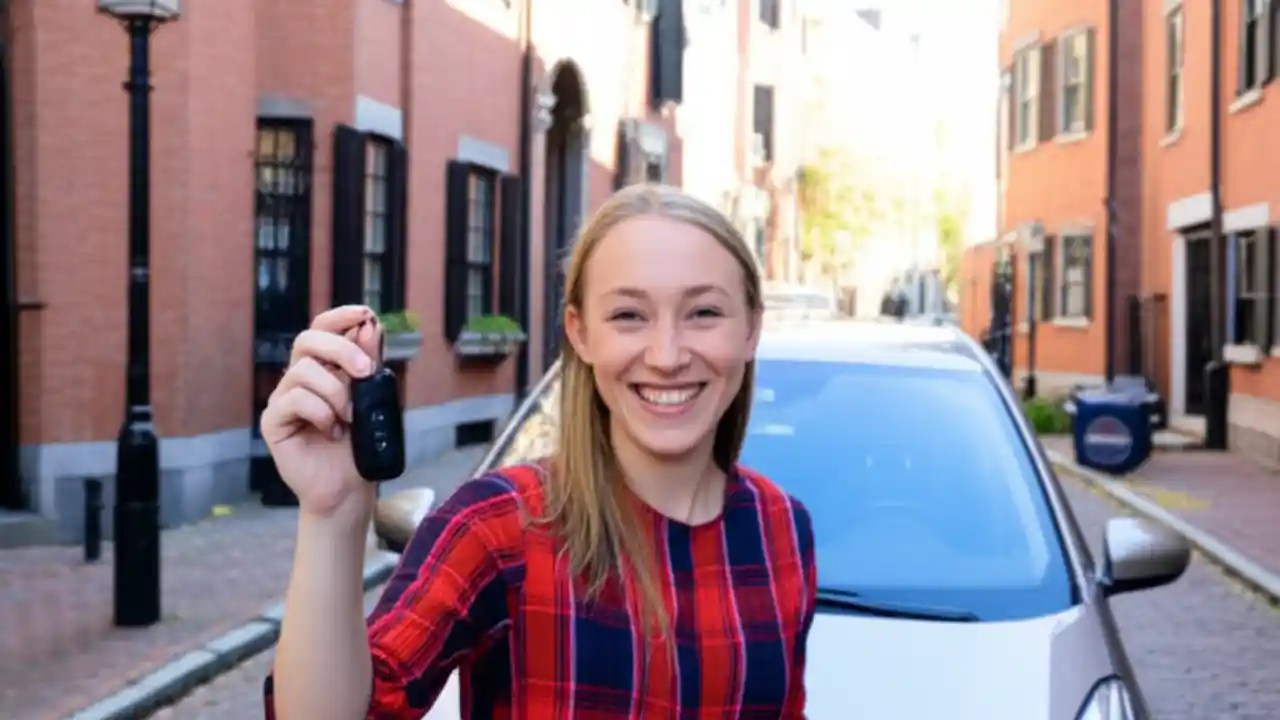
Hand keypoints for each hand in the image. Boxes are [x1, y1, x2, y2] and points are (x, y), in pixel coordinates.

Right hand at [260, 305, 382, 519]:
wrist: (349, 486)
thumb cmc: (359, 443)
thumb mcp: (371, 397)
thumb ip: (367, 362)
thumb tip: (369, 324)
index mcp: (323, 367)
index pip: (322, 329)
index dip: (339, 317)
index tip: (364, 313)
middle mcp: (299, 377)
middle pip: (307, 339)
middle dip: (341, 349)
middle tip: (365, 371)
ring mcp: (284, 398)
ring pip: (304, 371)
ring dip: (336, 392)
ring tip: (349, 418)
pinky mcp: (274, 421)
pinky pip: (295, 400)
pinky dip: (321, 412)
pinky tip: (332, 431)